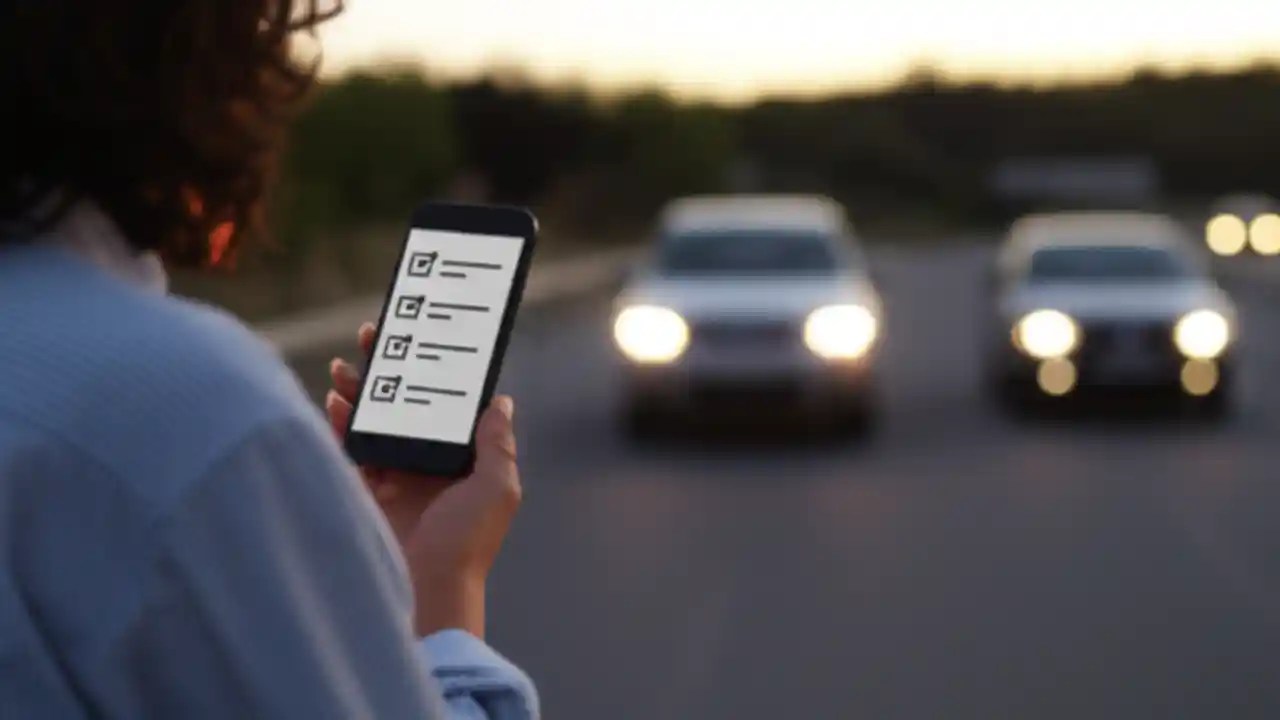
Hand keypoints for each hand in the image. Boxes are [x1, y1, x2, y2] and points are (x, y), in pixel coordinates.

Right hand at [327, 323, 521, 637]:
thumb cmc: (468, 542)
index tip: (418, 341)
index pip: (444, 405)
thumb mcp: (498, 488)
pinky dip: (340, 424)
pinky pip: (350, 450)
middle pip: (404, 406)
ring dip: (358, 392)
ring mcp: (395, 478)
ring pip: (373, 422)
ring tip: (343, 365)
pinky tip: (334, 400)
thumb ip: (497, 444)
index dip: (431, 373)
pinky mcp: (365, 493)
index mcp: (461, 461)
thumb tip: (500, 402)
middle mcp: (427, 465)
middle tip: (370, 336)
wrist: (428, 591)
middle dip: (386, 372)